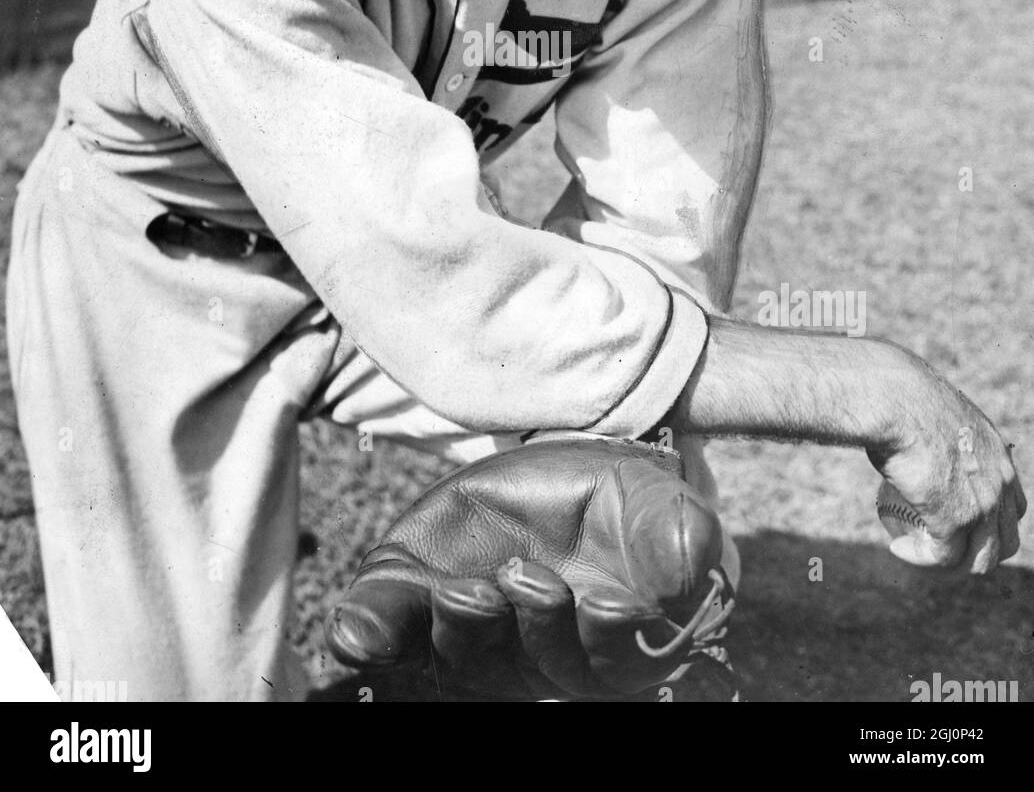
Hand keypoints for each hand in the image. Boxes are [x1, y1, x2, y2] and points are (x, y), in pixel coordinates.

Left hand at [325, 435, 735, 700]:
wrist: (555, 467)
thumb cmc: (618, 502)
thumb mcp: (659, 506)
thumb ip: (680, 539)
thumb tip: (691, 578)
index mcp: (608, 644)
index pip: (611, 665)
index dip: (608, 641)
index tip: (608, 602)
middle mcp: (537, 657)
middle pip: (536, 666)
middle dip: (535, 629)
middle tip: (528, 580)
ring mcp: (471, 636)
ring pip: (463, 657)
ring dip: (460, 630)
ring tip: (461, 592)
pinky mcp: (412, 601)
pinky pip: (388, 633)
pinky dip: (369, 633)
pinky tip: (354, 631)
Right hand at [868, 358, 1025, 572]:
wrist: (896, 402)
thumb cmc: (903, 398)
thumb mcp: (935, 413)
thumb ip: (938, 436)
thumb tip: (917, 439)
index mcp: (999, 454)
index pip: (1012, 505)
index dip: (991, 523)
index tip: (959, 524)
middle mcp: (1000, 482)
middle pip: (1005, 541)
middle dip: (977, 553)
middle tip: (942, 547)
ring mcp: (982, 506)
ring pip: (979, 559)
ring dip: (949, 563)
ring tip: (919, 552)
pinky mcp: (955, 521)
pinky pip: (941, 556)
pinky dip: (919, 557)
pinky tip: (899, 548)